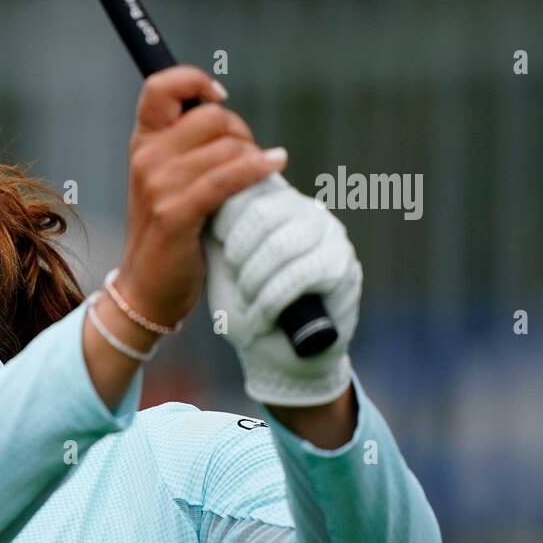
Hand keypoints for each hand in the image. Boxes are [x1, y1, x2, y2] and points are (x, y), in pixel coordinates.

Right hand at [116, 67, 286, 329]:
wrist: (147, 288)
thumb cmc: (168, 235)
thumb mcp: (168, 181)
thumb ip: (188, 147)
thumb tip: (229, 120)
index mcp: (142, 143)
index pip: (160, 87)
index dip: (195, 81)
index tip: (219, 98)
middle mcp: (145, 158)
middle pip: (211, 117)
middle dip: (240, 133)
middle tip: (247, 160)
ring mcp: (157, 186)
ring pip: (226, 147)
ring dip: (252, 159)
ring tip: (255, 178)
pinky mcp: (175, 213)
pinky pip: (227, 177)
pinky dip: (256, 168)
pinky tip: (274, 166)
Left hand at [204, 173, 362, 406]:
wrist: (275, 356)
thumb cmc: (243, 307)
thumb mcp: (219, 265)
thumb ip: (214, 229)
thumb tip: (196, 191)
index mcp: (273, 202)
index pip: (245, 187)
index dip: (222, 223)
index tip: (215, 253)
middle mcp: (306, 211)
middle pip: (261, 212)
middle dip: (237, 255)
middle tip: (236, 285)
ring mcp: (330, 235)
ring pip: (280, 244)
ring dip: (253, 282)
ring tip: (248, 304)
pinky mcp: (345, 266)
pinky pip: (302, 274)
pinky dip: (271, 302)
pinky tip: (262, 319)